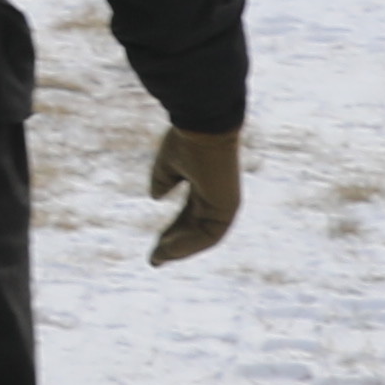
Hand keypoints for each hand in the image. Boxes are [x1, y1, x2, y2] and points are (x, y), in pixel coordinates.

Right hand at [143, 126, 242, 264]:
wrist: (203, 126)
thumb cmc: (187, 138)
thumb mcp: (168, 163)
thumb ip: (163, 179)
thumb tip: (156, 196)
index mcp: (203, 184)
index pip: (189, 215)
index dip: (173, 230)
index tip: (157, 245)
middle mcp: (215, 196)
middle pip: (194, 228)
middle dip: (175, 244)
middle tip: (156, 259)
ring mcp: (223, 202)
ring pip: (201, 236)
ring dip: (180, 249)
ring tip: (159, 257)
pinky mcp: (228, 207)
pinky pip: (209, 235)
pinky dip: (190, 244)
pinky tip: (170, 249)